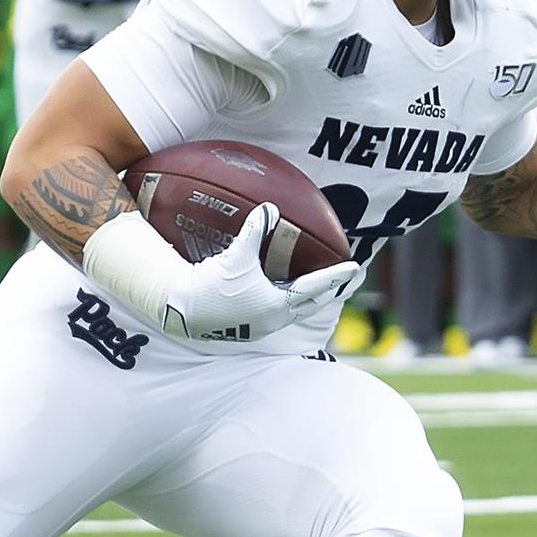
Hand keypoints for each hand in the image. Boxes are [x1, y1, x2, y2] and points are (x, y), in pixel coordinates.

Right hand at [162, 203, 361, 342]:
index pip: (316, 287)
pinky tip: (282, 298)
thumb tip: (269, 207)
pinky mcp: (248, 330)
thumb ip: (254, 230)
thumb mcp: (237, 256)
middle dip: (328, 292)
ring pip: (294, 313)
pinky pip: (277, 316)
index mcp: (278, 304)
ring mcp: (262, 328)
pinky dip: (287, 305)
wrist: (182, 311)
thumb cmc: (212, 285)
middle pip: (311, 304)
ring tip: (318, 291)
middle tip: (344, 281)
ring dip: (308, 301)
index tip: (355, 268)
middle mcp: (274, 320)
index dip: (336, 276)